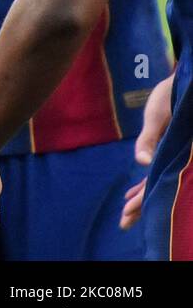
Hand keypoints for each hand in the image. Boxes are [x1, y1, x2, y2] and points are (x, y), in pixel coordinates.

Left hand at [121, 73, 173, 228]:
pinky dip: (147, 183)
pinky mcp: (169, 150)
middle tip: (124, 223)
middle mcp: (174, 158)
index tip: (127, 213)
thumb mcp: (157, 116)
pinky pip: (159, 171)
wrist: (183, 84)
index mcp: (173, 153)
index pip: (157, 183)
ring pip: (158, 182)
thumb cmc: (169, 97)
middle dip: (141, 206)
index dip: (143, 200)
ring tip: (127, 213)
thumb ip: (148, 140)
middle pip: (157, 187)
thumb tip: (143, 162)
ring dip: (143, 197)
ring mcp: (173, 156)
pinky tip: (134, 193)